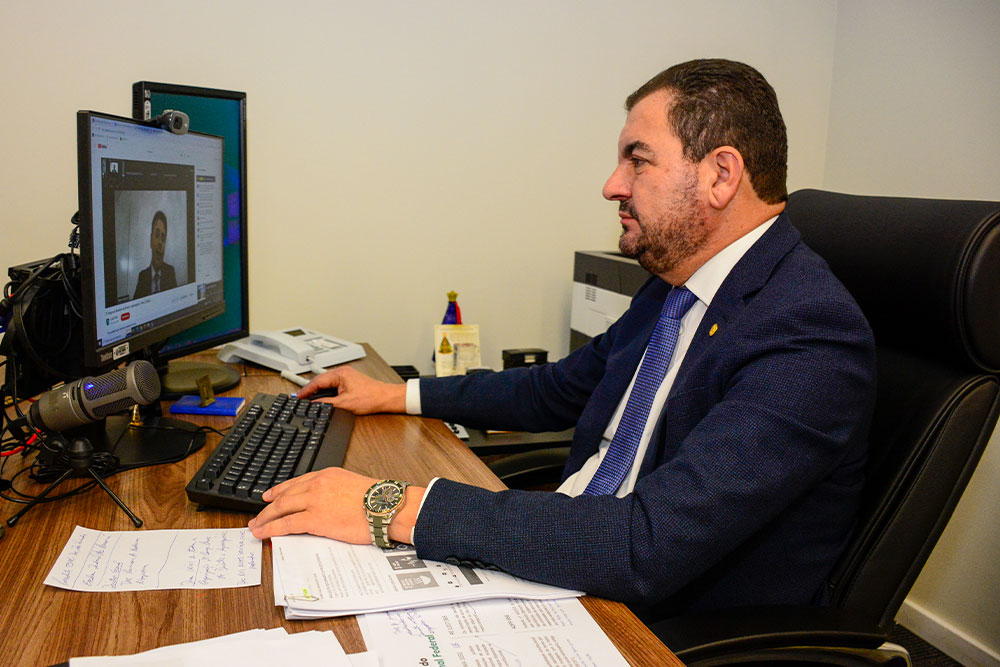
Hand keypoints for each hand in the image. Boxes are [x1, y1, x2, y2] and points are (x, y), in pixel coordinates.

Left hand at [248, 467, 423, 543]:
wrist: (385, 506)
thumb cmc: (377, 500)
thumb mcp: (352, 486)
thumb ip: (335, 491)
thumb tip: (328, 504)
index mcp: (327, 474)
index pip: (297, 482)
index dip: (280, 490)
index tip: (271, 495)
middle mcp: (317, 484)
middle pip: (285, 495)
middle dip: (268, 506)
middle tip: (259, 514)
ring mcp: (314, 501)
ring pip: (281, 508)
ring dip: (265, 518)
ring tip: (256, 526)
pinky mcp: (314, 519)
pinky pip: (287, 524)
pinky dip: (272, 529)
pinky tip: (264, 533)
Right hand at [297, 366, 406, 414]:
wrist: (386, 398)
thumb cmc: (371, 398)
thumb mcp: (344, 404)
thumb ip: (326, 404)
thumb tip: (313, 405)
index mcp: (340, 374)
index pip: (317, 381)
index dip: (306, 390)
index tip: (298, 397)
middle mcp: (342, 372)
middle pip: (320, 381)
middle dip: (310, 390)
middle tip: (300, 399)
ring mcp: (346, 377)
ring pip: (326, 384)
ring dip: (318, 391)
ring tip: (308, 399)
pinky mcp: (349, 382)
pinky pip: (333, 386)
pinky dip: (326, 392)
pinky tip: (322, 399)